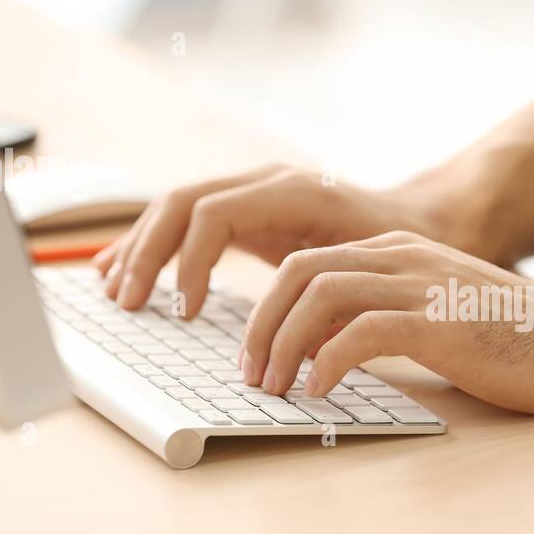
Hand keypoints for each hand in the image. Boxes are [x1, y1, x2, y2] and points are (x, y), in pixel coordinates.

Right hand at [93, 165, 441, 315]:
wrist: (422, 217)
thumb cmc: (401, 246)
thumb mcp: (368, 271)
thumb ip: (331, 301)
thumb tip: (300, 350)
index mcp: (290, 191)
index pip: (212, 215)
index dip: (189, 263)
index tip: (185, 312)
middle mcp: (264, 182)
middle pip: (180, 203)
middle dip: (145, 253)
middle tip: (126, 303)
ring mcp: (252, 192)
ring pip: (175, 208)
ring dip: (139, 248)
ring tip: (111, 289)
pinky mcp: (247, 211)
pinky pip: (188, 221)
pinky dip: (155, 245)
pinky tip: (126, 269)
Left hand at [238, 231, 533, 414]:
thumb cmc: (516, 341)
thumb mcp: (439, 315)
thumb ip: (387, 318)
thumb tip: (327, 350)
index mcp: (400, 254)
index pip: (308, 263)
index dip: (268, 309)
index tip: (256, 355)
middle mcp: (404, 260)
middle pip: (299, 272)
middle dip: (260, 325)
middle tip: (250, 376)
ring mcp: (421, 287)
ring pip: (318, 295)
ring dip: (281, 345)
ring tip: (274, 388)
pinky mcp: (438, 323)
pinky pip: (359, 332)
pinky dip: (326, 362)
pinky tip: (320, 392)